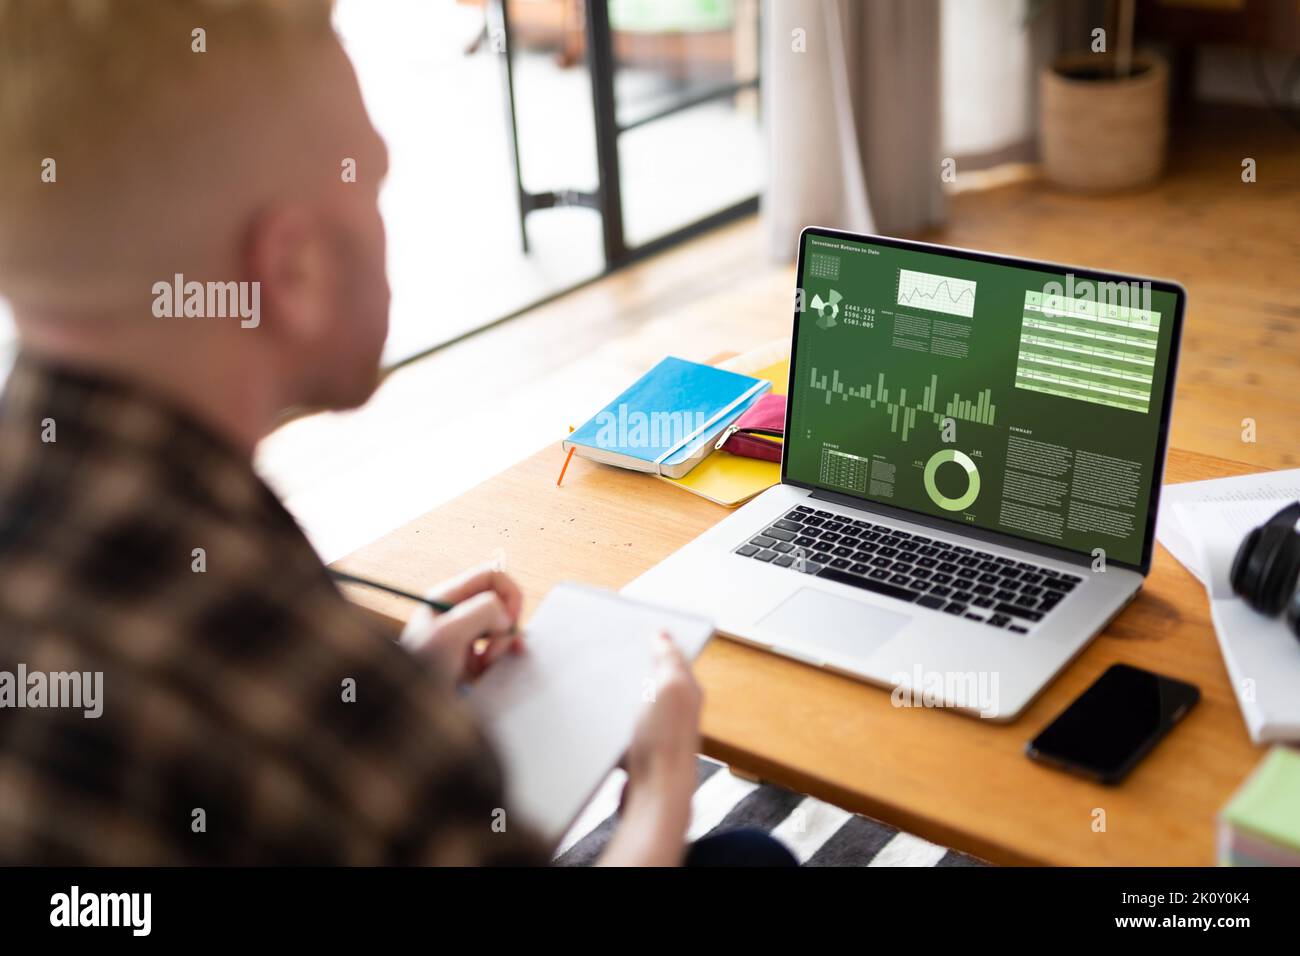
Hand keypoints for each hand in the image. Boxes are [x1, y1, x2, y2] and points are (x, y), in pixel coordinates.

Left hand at [399, 565, 523, 682]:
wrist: (403, 705)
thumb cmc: (417, 670)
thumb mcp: (449, 635)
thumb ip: (481, 612)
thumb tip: (505, 614)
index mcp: (448, 595)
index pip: (493, 575)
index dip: (510, 595)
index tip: (509, 622)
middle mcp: (456, 609)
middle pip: (500, 602)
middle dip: (505, 626)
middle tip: (494, 650)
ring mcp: (462, 630)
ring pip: (499, 626)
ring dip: (501, 645)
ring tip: (485, 663)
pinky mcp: (467, 652)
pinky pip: (494, 647)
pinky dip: (496, 658)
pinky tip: (484, 671)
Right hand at [598, 632, 701, 866]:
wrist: (653, 797)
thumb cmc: (665, 745)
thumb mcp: (670, 689)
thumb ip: (669, 660)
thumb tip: (662, 635)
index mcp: (687, 691)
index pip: (674, 655)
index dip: (657, 640)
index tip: (635, 627)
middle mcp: (676, 710)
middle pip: (653, 675)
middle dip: (634, 663)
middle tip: (612, 650)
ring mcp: (656, 731)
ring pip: (635, 700)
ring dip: (620, 692)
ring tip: (601, 679)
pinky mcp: (638, 750)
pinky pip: (622, 725)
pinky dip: (612, 718)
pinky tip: (599, 716)